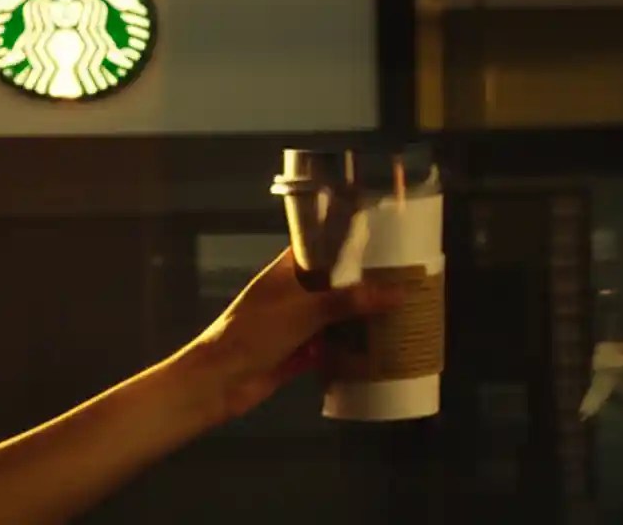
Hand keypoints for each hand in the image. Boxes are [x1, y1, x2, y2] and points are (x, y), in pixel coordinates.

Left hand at [184, 248, 403, 422]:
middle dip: (362, 284)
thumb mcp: (305, 311)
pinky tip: (378, 347)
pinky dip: (349, 348)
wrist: (219, 381)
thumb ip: (350, 301)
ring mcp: (295, 324)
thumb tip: (397, 292)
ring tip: (399, 310)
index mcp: (287, 271)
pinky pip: (330, 347)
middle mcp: (292, 293)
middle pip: (333, 284)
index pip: (320, 247)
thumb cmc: (254, 333)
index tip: (382, 241)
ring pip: (334, 317)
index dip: (347, 243)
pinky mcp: (299, 353)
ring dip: (358, 318)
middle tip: (403, 279)